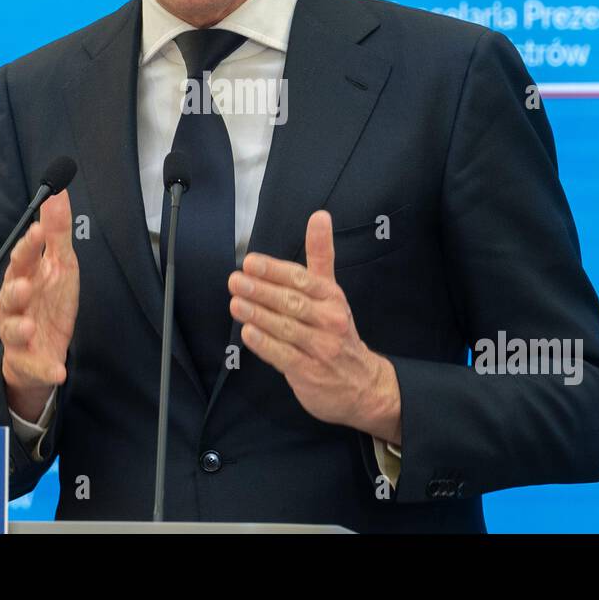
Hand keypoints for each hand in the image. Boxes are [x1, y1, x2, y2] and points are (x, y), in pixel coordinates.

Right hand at [0, 189, 79, 417]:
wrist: (41, 350)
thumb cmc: (47, 302)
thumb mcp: (59, 266)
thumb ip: (57, 232)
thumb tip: (57, 193)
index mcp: (22, 279)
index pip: (21, 260)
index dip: (28, 246)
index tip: (38, 230)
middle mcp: (14, 306)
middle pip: (9, 296)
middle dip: (15, 290)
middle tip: (25, 283)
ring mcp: (19, 335)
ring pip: (12, 331)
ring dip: (20, 328)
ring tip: (30, 326)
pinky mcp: (29, 362)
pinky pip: (36, 367)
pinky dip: (45, 370)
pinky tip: (57, 371)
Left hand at [228, 210, 400, 443]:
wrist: (362, 385)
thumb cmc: (338, 331)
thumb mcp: (332, 291)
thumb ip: (321, 255)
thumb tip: (319, 215)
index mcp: (332, 297)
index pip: (302, 279)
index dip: (275, 270)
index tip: (250, 262)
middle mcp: (329, 320)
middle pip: (292, 302)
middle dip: (262, 291)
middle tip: (236, 280)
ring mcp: (320, 348)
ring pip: (287, 328)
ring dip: (259, 315)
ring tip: (236, 303)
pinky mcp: (310, 372)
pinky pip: (284, 356)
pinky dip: (265, 345)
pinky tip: (248, 334)